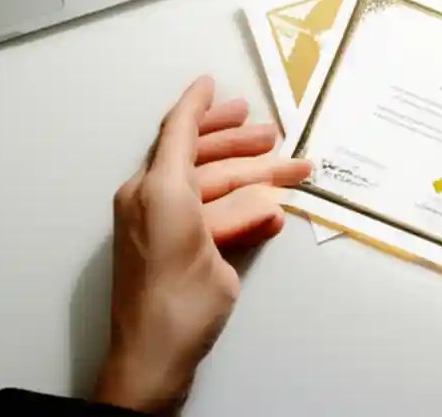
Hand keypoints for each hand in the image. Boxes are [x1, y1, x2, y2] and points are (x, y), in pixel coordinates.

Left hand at [95, 76, 310, 414]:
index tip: (213, 83)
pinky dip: (237, 211)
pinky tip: (267, 213)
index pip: (178, 131)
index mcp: (156, 189)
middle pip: (200, 158)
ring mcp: (159, 226)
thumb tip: (261, 204)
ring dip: (248, 178)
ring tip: (289, 171)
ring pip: (210, 188)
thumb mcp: (206, 240)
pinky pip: (206, 215)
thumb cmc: (176, 303)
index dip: (199, 105)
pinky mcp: (170, 250)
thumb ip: (230, 208)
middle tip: (272, 132)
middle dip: (239, 143)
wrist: (152, 357)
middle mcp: (152, 200)